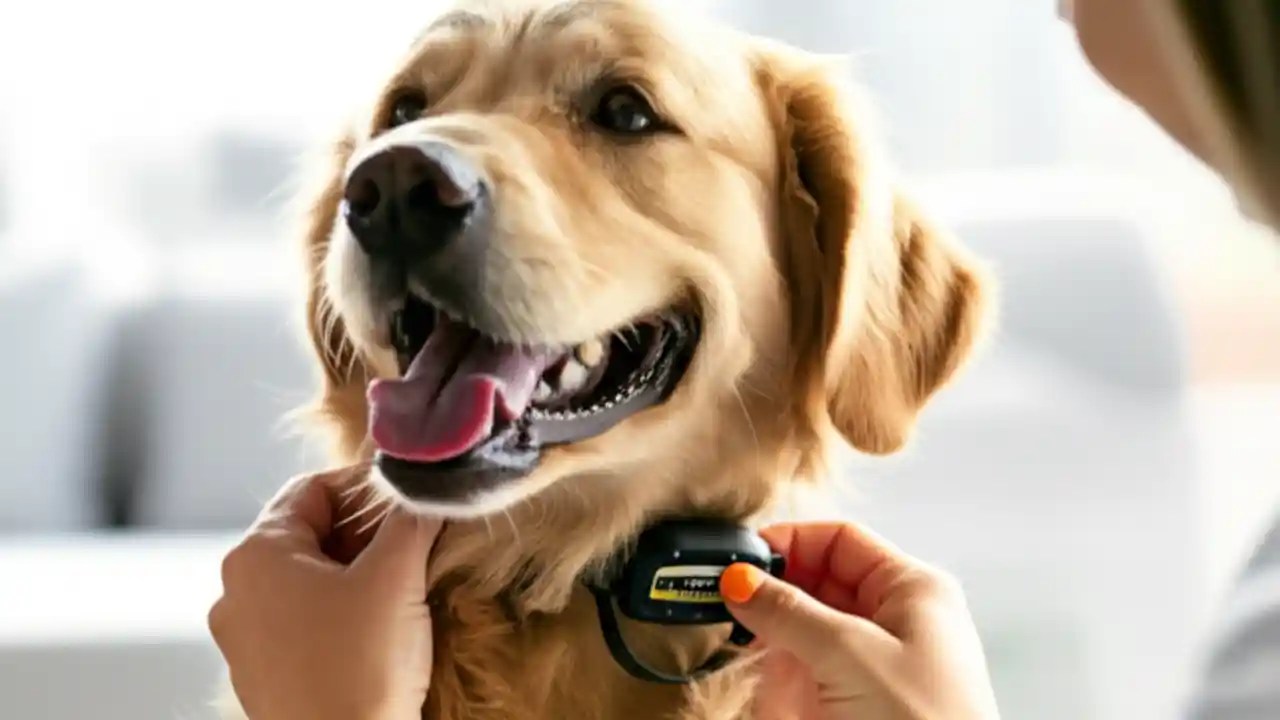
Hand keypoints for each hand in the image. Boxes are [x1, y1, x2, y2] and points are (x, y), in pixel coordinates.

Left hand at [208, 469, 441, 719]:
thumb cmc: (361, 668)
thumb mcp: (397, 576)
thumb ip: (412, 518)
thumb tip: (425, 489)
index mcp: (255, 555)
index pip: (313, 489)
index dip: (368, 489)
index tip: (411, 503)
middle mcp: (235, 593)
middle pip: (309, 535)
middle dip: (365, 535)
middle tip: (414, 546)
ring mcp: (244, 641)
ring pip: (308, 581)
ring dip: (356, 576)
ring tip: (402, 590)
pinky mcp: (262, 679)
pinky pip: (303, 625)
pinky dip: (341, 616)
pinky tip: (379, 633)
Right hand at [720, 522, 999, 719]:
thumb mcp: (848, 653)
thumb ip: (789, 611)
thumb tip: (741, 581)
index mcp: (913, 590)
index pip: (841, 542)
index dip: (790, 543)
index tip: (742, 559)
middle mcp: (898, 620)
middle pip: (822, 583)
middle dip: (776, 593)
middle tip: (729, 599)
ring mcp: (878, 664)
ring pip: (810, 630)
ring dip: (776, 637)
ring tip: (749, 643)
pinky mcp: (860, 701)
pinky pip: (811, 673)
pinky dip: (785, 677)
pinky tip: (775, 692)